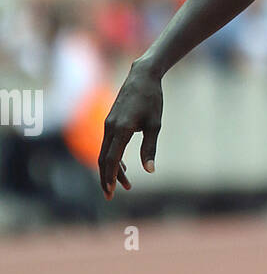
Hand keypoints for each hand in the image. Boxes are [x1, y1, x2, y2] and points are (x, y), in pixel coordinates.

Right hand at [98, 55, 163, 198]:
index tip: (110, 192)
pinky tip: (123, 167)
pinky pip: (108, 144)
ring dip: (112, 170)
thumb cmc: (152, 100)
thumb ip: (150, 148)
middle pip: (104, 159)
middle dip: (106, 178)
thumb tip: (149, 170)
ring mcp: (108, 124)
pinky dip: (113, 158)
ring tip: (126, 185)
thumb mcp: (155, 125)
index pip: (111, 159)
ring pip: (105, 152)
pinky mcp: (110, 122)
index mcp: (121, 129)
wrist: (142, 76)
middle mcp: (110, 127)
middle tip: (111, 196)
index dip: (110, 177)